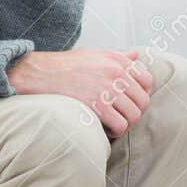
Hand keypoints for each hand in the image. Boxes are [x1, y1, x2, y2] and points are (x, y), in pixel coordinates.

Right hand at [7, 48, 153, 138]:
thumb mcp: (94, 54)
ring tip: (111, 123)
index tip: (128, 101)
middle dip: (133, 111)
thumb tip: (136, 55)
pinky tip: (103, 128)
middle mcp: (116, 73)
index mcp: (117, 60)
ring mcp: (107, 90)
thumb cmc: (65, 66)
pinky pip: (120, 126)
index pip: (147, 80)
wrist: (40, 74)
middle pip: (143, 100)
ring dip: (125, 123)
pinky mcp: (97, 106)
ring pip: (134, 115)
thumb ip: (118, 56)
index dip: (141, 94)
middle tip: (119, 115)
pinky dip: (114, 132)